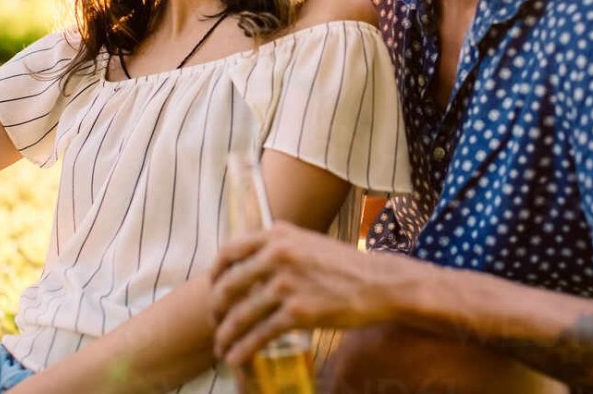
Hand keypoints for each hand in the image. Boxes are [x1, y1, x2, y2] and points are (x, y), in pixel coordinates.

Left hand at [209, 221, 399, 365]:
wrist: (379, 283)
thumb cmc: (343, 264)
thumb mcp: (306, 241)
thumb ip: (278, 245)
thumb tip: (249, 259)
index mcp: (277, 235)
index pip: (228, 252)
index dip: (214, 275)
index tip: (213, 290)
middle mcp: (277, 255)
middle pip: (228, 287)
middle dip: (216, 311)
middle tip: (217, 323)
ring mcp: (287, 284)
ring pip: (240, 315)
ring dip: (225, 336)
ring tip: (222, 348)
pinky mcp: (298, 312)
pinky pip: (259, 335)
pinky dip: (242, 350)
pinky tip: (236, 358)